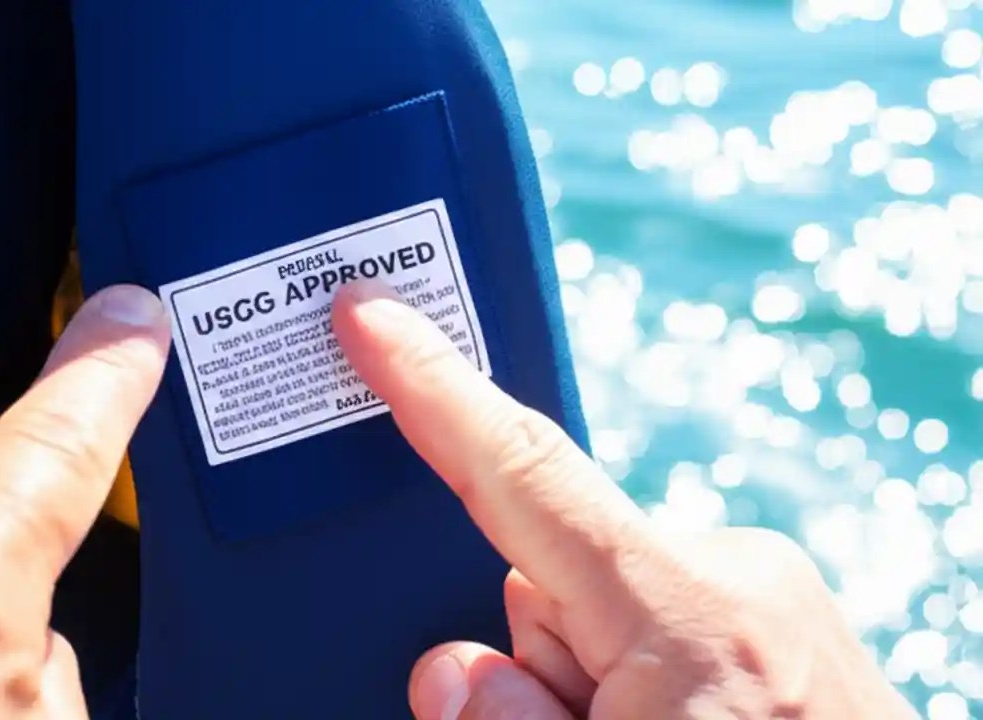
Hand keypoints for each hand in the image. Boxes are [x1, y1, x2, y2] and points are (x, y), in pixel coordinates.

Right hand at [331, 280, 915, 719]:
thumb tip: (454, 665)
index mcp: (685, 621)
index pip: (523, 472)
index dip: (432, 386)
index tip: (369, 312)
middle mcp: (736, 578)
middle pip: (545, 569)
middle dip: (537, 647)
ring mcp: (771, 590)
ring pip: (601, 599)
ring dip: (595, 665)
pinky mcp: (788, 609)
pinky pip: (660, 610)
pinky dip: (646, 662)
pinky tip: (685, 717)